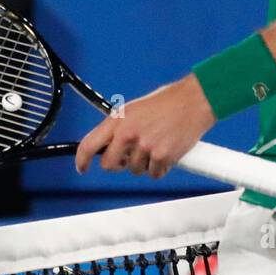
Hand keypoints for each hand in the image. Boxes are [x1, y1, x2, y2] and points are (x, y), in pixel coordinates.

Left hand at [75, 75, 214, 179]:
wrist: (193, 101)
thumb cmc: (168, 102)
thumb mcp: (135, 109)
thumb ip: (121, 127)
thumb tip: (110, 146)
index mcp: (118, 119)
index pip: (89, 144)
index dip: (81, 160)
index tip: (81, 167)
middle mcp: (128, 133)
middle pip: (110, 164)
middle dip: (119, 163)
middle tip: (130, 156)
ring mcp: (144, 146)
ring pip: (134, 170)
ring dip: (144, 163)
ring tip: (156, 145)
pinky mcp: (161, 157)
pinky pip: (154, 173)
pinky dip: (160, 167)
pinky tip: (166, 151)